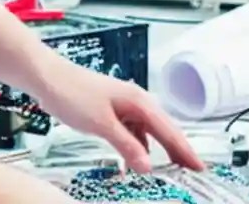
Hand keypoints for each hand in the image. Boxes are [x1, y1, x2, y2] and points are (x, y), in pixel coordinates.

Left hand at [31, 59, 205, 173]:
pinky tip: (132, 161)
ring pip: (147, 133)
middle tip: (192, 172)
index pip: (170, 131)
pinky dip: (135, 147)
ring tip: (167, 171)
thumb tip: (149, 167)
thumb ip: (127, 146)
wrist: (48, 77)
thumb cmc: (73, 93)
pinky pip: (131, 132)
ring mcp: (124, 106)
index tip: (200, 167)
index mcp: (140, 102)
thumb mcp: (102, 124)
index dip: (186, 151)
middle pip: (163, 131)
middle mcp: (137, 102)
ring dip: (155, 151)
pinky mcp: (112, 111)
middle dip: (177, 152)